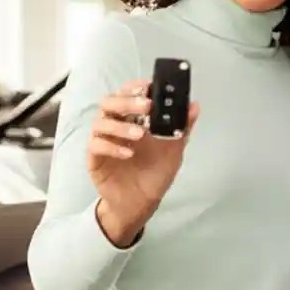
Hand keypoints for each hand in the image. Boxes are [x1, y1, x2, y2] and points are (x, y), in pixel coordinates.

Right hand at [87, 79, 199, 246]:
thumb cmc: (155, 173)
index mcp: (132, 118)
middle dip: (128, 101)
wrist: (141, 203)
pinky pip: (95, 145)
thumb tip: (194, 106)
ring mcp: (103, 141)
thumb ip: (182, 127)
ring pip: (100, 122)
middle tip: (147, 106)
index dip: (135, 87)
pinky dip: (111, 146)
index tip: (148, 86)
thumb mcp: (174, 150)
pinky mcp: (95, 158)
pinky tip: (128, 153)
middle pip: (110, 102)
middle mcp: (115, 125)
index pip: (127, 93)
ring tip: (140, 135)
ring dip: (121, 125)